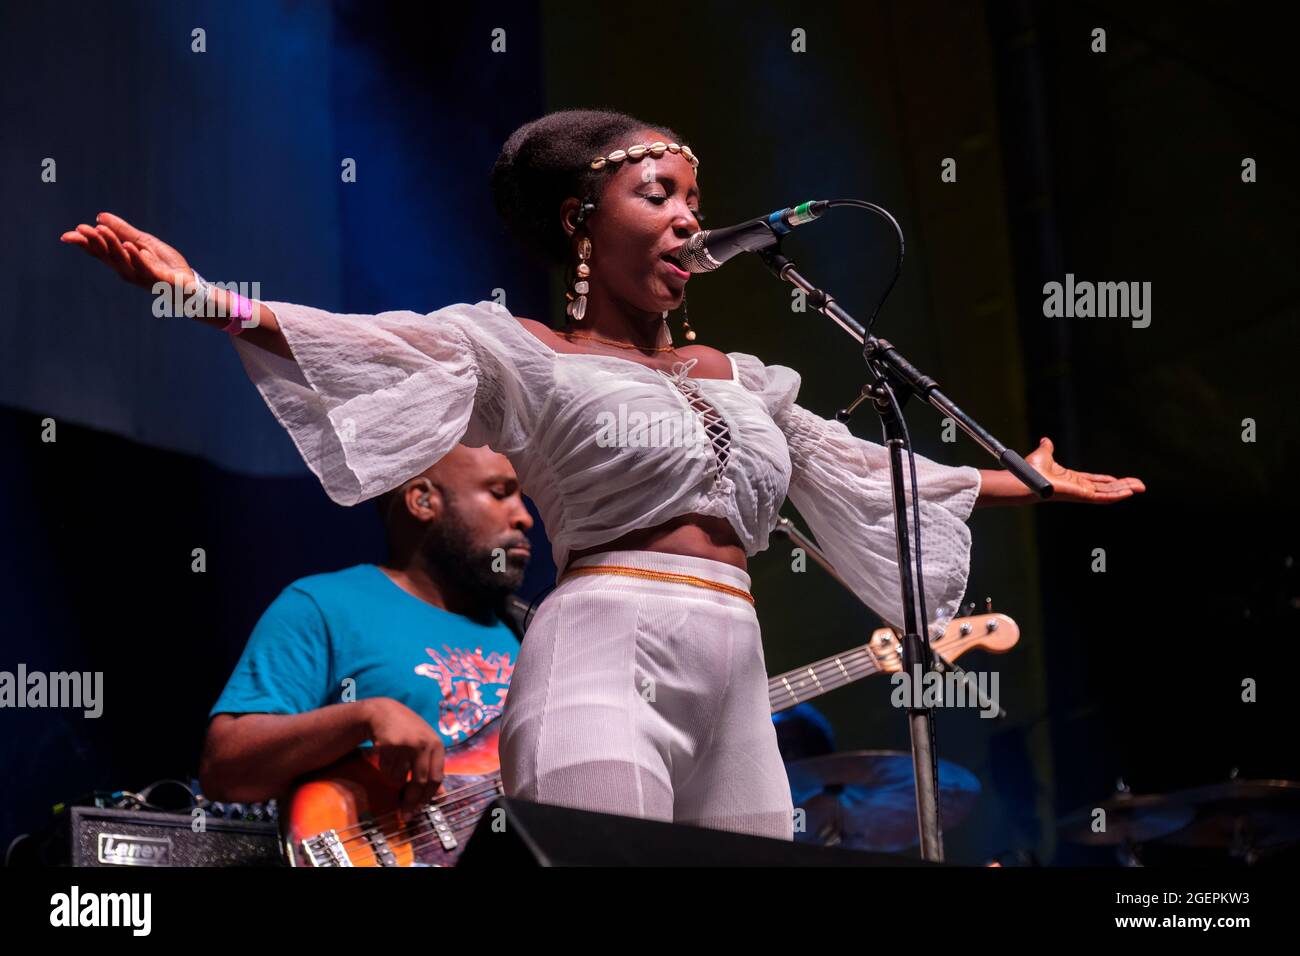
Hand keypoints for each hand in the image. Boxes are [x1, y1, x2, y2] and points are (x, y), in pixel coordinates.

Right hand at [60, 212, 192, 290]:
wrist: (188, 285)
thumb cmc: (165, 265)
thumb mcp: (144, 242)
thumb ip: (124, 231)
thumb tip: (100, 216)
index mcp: (122, 260)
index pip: (99, 251)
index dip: (83, 243)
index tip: (67, 235)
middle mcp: (127, 270)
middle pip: (107, 254)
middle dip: (94, 241)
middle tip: (81, 229)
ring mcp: (141, 276)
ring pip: (123, 259)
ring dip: (112, 244)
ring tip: (101, 230)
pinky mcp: (157, 279)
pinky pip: (145, 268)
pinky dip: (138, 257)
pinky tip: (130, 246)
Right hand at [362, 697, 446, 814]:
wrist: (384, 712)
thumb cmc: (408, 731)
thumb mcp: (425, 745)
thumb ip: (433, 768)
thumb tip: (441, 796)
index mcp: (437, 745)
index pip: (437, 778)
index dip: (428, 797)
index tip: (420, 809)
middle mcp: (424, 744)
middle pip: (420, 782)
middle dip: (411, 801)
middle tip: (404, 814)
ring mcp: (407, 743)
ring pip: (400, 778)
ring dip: (395, 780)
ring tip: (394, 765)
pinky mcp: (390, 744)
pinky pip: (387, 770)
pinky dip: (385, 770)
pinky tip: (386, 757)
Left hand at [1027, 437, 1145, 503]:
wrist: (1025, 478)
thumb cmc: (1030, 470)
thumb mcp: (1044, 455)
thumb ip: (1047, 448)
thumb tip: (1045, 440)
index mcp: (1072, 480)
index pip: (1095, 481)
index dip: (1108, 481)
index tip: (1120, 479)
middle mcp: (1078, 488)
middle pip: (1106, 488)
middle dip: (1123, 486)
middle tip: (1140, 485)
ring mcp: (1081, 493)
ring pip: (1108, 493)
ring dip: (1125, 490)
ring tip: (1141, 488)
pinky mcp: (1082, 496)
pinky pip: (1103, 497)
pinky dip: (1117, 495)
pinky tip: (1130, 492)